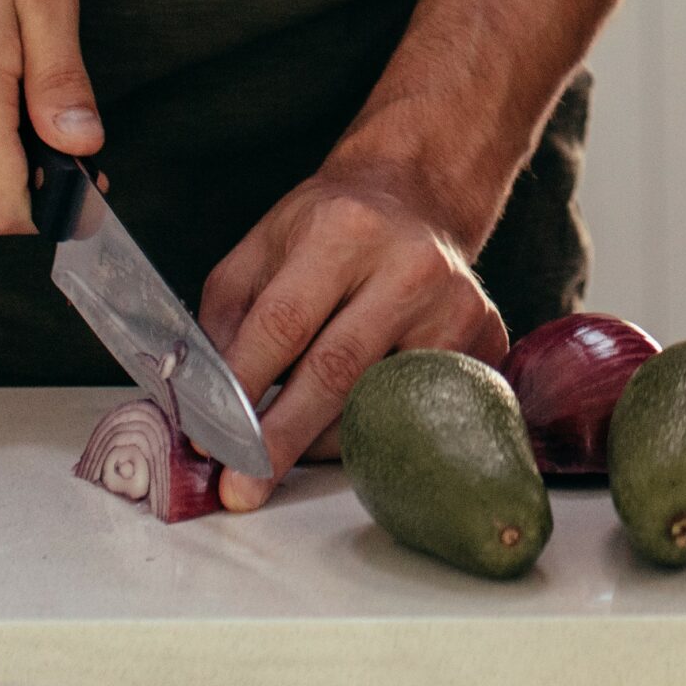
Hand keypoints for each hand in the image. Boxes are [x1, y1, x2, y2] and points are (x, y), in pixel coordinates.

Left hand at [198, 154, 506, 508]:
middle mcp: (409, 265)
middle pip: (336, 373)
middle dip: (279, 439)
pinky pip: (418, 412)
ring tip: (289, 441)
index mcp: (344, 230)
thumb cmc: (330, 228)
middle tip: (241, 489)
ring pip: (378, 405)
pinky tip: (348, 419)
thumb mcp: (264, 245)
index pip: (284, 322)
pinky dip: (373, 430)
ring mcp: (456, 306)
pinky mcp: (485, 340)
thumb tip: (200, 400)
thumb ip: (227, 316)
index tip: (207, 440)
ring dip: (321, 439)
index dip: (241, 387)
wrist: (417, 197)